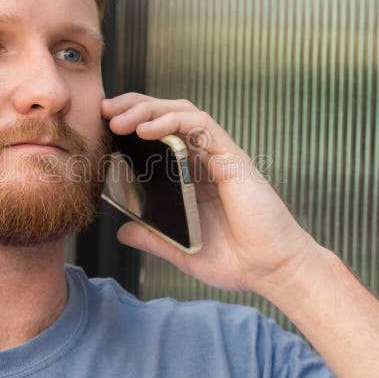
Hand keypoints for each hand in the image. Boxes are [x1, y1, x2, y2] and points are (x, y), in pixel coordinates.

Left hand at [102, 93, 320, 293]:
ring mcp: (220, 156)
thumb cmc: (237, 260)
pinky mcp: (231, 158)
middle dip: (135, 107)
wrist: (273, 270)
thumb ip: (153, 237)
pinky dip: (171, 122)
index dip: (133, 124)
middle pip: (168, 116)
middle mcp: (206, 160)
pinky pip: (201, 126)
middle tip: (105, 111)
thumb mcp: (182, 251)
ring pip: (182, 113)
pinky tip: (147, 129)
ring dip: (148, 109)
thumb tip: (122, 231)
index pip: (161, 136)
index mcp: (193, 176)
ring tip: (119, 118)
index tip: (105, 126)